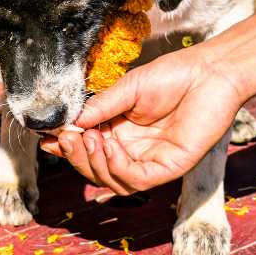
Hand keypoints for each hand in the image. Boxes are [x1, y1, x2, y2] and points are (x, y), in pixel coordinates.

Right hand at [41, 46, 243, 193]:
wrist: (209, 73)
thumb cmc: (173, 75)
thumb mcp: (128, 89)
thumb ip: (101, 107)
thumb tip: (71, 121)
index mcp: (121, 130)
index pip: (88, 147)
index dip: (66, 147)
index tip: (47, 138)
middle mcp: (134, 149)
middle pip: (96, 168)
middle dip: (76, 156)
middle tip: (67, 138)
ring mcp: (151, 160)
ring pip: (112, 180)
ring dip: (93, 163)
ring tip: (89, 139)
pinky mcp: (169, 168)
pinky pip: (136, 181)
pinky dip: (116, 168)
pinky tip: (108, 147)